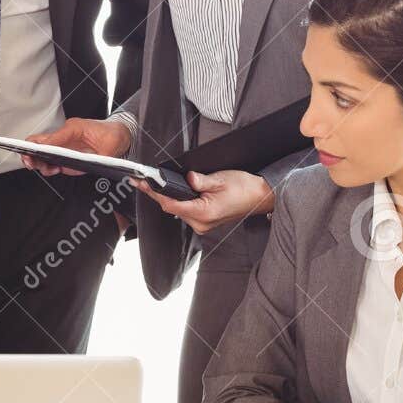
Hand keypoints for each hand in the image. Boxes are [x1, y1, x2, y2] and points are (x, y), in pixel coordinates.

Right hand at [21, 118, 132, 176]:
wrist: (120, 136)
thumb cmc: (113, 135)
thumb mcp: (109, 145)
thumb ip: (95, 155)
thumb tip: (80, 163)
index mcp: (72, 129)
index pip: (50, 137)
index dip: (38, 145)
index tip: (31, 152)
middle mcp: (65, 137)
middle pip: (39, 143)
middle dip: (30, 153)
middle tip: (30, 162)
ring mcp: (64, 147)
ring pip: (42, 153)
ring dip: (39, 162)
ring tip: (45, 169)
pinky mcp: (66, 157)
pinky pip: (51, 162)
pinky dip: (47, 168)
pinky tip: (53, 170)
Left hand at [135, 169, 271, 233]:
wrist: (261, 197)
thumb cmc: (245, 188)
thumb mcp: (220, 179)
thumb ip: (200, 180)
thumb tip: (186, 178)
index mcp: (204, 213)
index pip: (171, 203)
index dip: (154, 193)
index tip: (142, 183)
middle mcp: (201, 223)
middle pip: (171, 207)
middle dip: (158, 193)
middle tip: (144, 180)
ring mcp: (203, 224)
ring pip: (178, 209)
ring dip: (169, 197)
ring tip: (157, 184)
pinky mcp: (205, 222)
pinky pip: (186, 211)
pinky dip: (179, 201)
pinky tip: (175, 192)